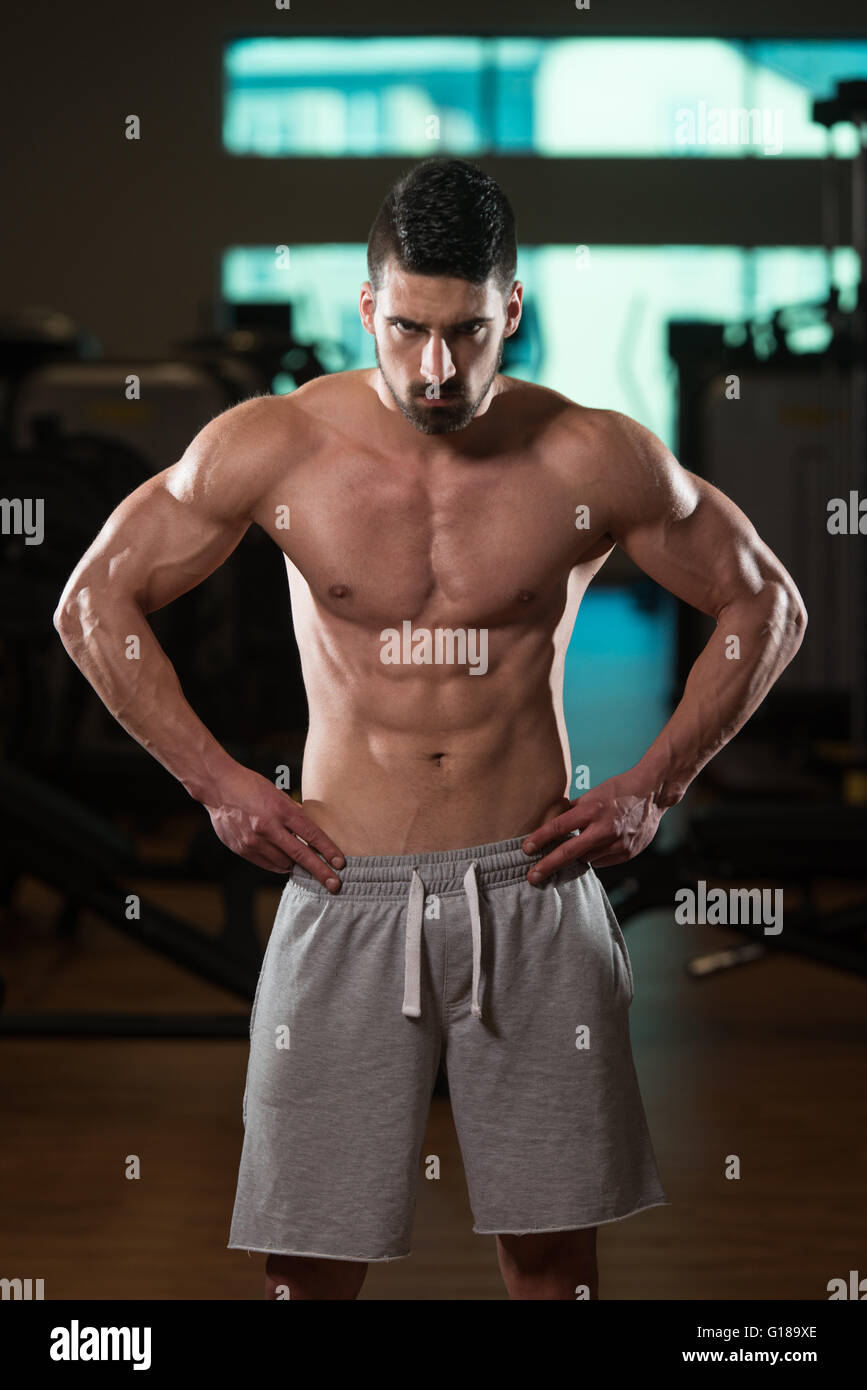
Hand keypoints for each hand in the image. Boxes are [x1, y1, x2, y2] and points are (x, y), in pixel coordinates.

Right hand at [202, 764, 344, 889]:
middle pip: (300, 855)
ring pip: (283, 863)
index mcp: (280, 810)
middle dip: (320, 872)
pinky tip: (286, 863)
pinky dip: (279, 865)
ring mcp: (253, 840)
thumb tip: (311, 830)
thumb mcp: (278, 794)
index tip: (340, 864)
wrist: (218, 787)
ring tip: (306, 867)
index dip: (328, 851)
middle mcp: (268, 827)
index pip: (311, 834)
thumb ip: (294, 813)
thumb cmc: (251, 786)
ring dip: (297, 866)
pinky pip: (267, 864)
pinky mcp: (242, 849)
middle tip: (335, 885)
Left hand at [521, 771, 666, 883]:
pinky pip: (602, 862)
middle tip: (531, 877)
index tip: (525, 850)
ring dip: (579, 855)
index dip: (540, 839)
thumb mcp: (593, 793)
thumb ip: (574, 810)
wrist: (653, 793)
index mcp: (592, 810)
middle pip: (569, 852)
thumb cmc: (619, 790)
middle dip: (548, 866)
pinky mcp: (627, 853)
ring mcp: (617, 844)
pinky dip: (597, 855)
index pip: (559, 827)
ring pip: (586, 859)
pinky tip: (602, 843)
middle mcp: (604, 829)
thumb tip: (552, 821)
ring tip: (586, 841)